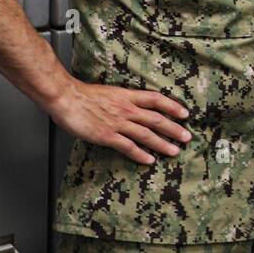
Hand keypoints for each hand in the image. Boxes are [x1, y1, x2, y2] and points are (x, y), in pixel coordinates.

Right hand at [47, 79, 191, 165]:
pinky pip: (128, 147)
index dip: (172, 106)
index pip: (156, 100)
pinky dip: (141, 154)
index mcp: (127, 96)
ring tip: (175, 151)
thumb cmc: (83, 95)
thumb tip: (134, 106)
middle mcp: (126, 109)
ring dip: (162, 143)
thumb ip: (123, 99)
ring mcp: (118, 123)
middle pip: (156, 119)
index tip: (185, 113)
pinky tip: (150, 160)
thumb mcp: (110, 92)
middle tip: (187, 137)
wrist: (66, 97)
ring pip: (146, 134)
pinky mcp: (107, 135)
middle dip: (174, 129)